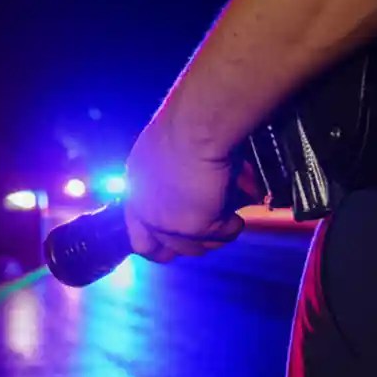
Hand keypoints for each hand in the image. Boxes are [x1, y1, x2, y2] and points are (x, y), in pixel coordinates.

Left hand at [122, 125, 259, 262]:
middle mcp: (148, 215)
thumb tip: (192, 192)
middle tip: (214, 227)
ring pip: (200, 247)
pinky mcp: (196, 226)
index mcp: (135, 195)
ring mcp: (170, 225)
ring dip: (217, 233)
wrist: (194, 127)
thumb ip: (169, 179)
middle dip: (195, 242)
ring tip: (231, 210)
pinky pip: (225, 234)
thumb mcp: (163, 156)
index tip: (179, 242)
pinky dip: (236, 224)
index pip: (141, 241)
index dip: (161, 246)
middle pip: (172, 249)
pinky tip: (241, 208)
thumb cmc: (183, 127)